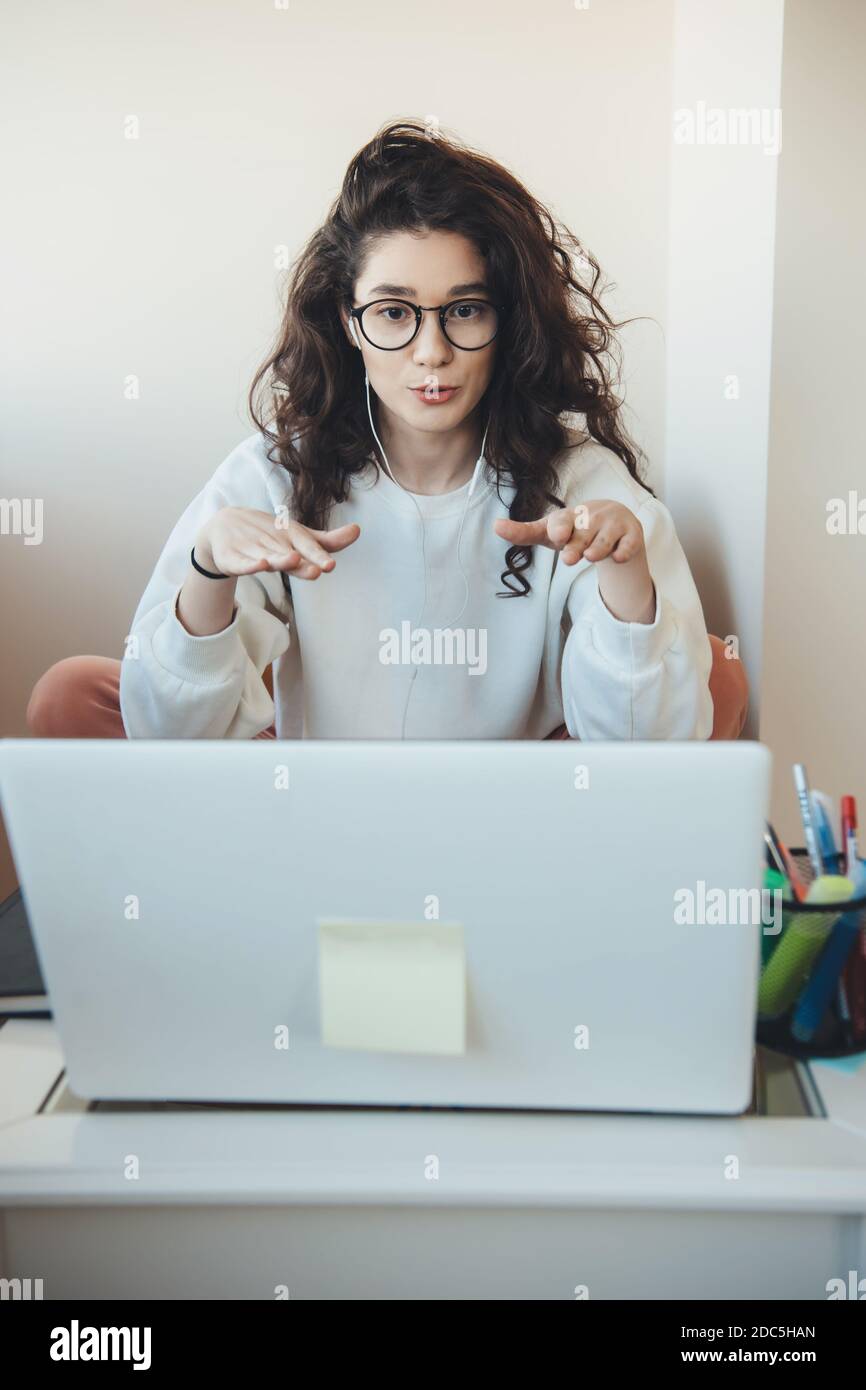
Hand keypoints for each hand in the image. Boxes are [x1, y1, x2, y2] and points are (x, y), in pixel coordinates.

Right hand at [196, 508, 360, 580]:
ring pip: (269, 556)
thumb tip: (358, 530)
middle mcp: (274, 542)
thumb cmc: (269, 534)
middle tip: (323, 567)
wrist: (224, 525)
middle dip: (306, 560)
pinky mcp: (233, 557)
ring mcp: (253, 548)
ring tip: (294, 560)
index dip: (320, 555)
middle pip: (291, 554)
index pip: (308, 547)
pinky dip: (250, 564)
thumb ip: (327, 540)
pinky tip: (260, 564)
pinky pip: (242, 563)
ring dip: (281, 559)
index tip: (332, 564)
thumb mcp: (298, 537)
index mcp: (291, 538)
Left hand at [494, 499, 655, 622]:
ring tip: (592, 556)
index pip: (560, 521)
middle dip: (576, 547)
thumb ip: (524, 532)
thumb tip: (495, 526)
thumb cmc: (575, 530)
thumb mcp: (549, 532)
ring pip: (603, 543)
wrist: (614, 521)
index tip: (557, 536)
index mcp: (568, 517)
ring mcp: (613, 523)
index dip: (559, 528)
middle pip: (582, 536)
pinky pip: (627, 546)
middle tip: (570, 558)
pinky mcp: (632, 533)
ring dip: (598, 550)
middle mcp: (591, 516)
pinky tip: (618, 557)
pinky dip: (622, 553)